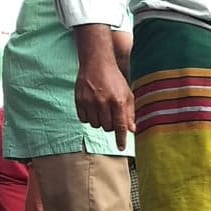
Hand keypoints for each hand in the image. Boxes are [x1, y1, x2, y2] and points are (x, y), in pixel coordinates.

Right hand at [73, 25, 134, 149]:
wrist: (96, 62)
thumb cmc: (115, 79)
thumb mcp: (127, 94)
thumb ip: (129, 113)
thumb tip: (131, 130)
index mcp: (118, 101)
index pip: (120, 126)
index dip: (121, 139)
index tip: (121, 147)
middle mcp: (103, 102)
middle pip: (107, 128)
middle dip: (111, 126)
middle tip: (112, 117)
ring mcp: (89, 101)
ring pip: (95, 125)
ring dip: (100, 122)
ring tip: (103, 112)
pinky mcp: (79, 99)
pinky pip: (84, 119)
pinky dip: (89, 118)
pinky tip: (93, 110)